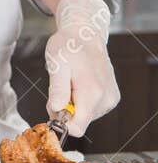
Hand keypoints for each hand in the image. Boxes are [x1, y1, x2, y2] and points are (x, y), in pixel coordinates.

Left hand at [46, 0, 117, 136]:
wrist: (86, 35)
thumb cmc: (69, 46)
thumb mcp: (56, 65)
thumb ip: (57, 89)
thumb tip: (56, 110)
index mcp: (92, 93)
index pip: (78, 128)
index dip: (61, 123)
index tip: (52, 108)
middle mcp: (106, 99)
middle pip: (79, 122)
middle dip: (64, 110)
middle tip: (58, 88)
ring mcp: (110, 99)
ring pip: (84, 116)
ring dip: (72, 104)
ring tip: (69, 83)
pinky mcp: (111, 98)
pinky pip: (91, 109)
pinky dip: (81, 100)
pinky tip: (79, 84)